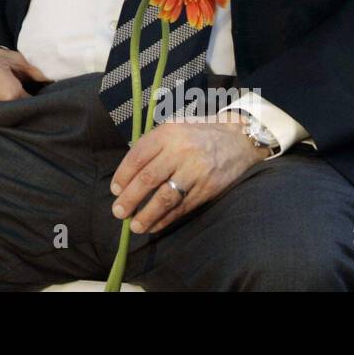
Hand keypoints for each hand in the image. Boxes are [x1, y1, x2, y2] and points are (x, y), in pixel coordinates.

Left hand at [109, 115, 268, 234]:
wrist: (238, 140)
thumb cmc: (198, 135)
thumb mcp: (174, 128)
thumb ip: (152, 146)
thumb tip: (127, 175)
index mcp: (167, 133)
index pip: (138, 156)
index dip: (123, 176)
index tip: (115, 190)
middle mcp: (180, 151)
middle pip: (148, 178)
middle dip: (130, 198)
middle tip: (118, 212)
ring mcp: (195, 171)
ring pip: (165, 197)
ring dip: (147, 214)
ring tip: (134, 226)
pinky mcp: (207, 189)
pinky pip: (182, 207)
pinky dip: (166, 219)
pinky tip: (154, 226)